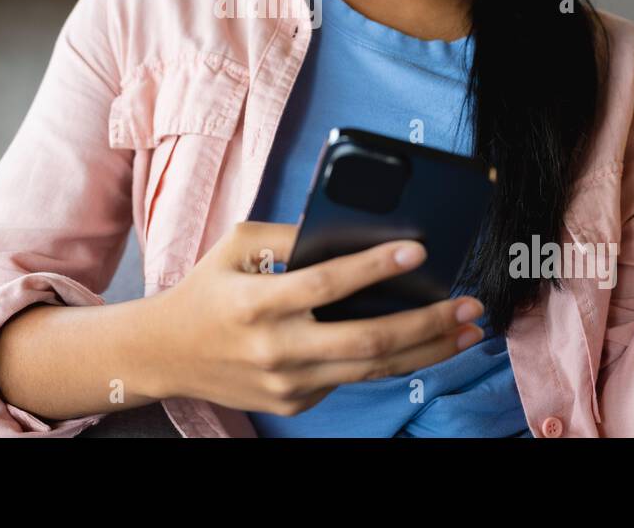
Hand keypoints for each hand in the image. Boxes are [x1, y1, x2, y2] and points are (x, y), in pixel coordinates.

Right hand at [144, 221, 484, 415]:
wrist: (165, 353)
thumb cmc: (208, 289)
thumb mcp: (236, 245)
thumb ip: (291, 236)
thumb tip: (352, 229)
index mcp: (256, 303)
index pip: (325, 285)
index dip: (373, 268)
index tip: (417, 251)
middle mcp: (274, 350)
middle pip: (365, 342)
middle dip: (425, 324)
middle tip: (468, 305)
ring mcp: (285, 384)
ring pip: (370, 371)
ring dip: (425, 350)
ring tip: (465, 331)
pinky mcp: (293, 404)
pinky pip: (348, 380)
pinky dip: (386, 362)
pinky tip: (419, 343)